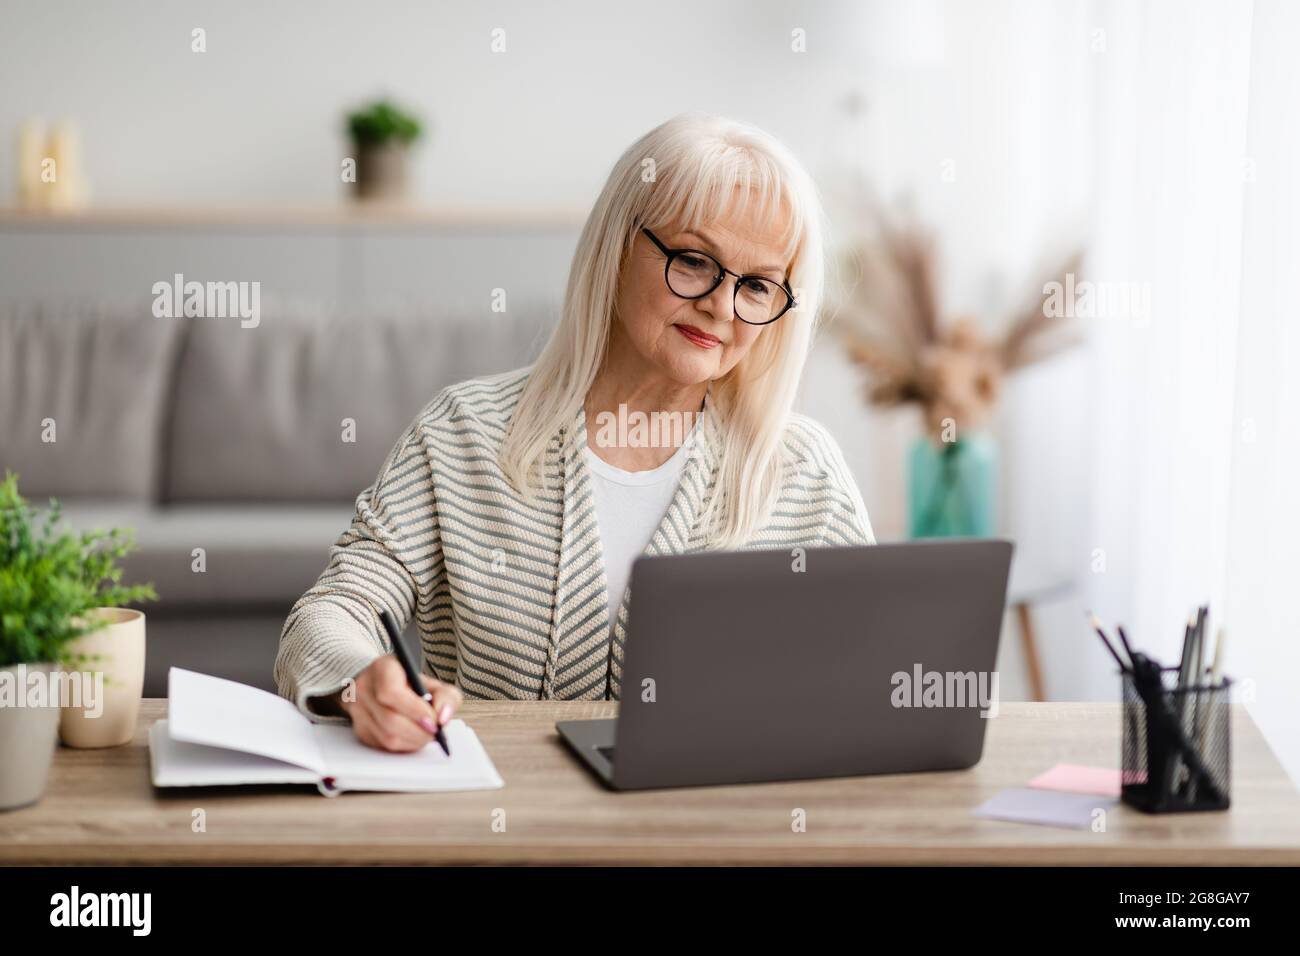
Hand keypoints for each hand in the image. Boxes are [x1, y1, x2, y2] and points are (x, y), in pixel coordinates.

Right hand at [336, 655, 462, 752]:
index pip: (391, 692)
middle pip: (390, 719)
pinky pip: (383, 746)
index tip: (434, 720)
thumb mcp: (432, 681)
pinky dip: (403, 745)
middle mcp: (365, 689)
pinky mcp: (360, 729)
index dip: (414, 710)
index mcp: (382, 669)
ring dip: (413, 741)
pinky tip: (413, 737)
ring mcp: (359, 710)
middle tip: (435, 732)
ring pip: (387, 737)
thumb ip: (446, 696)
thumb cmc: (409, 683)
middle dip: (419, 731)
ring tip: (426, 734)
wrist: (381, 684)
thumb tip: (443, 718)